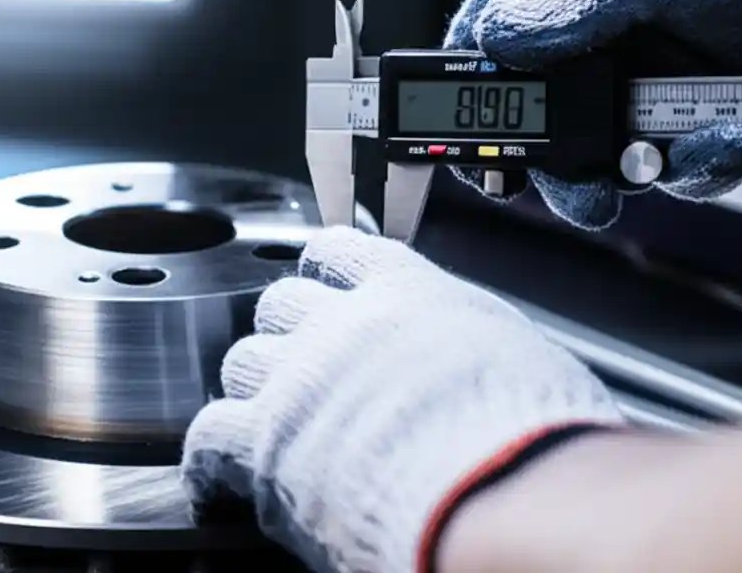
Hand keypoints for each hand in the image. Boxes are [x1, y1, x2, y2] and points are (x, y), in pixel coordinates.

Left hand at [181, 228, 624, 572]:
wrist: (503, 488)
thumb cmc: (533, 434)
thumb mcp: (517, 355)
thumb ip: (472, 345)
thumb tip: (479, 367)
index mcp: (408, 293)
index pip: (340, 254)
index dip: (324, 272)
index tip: (323, 284)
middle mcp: (344, 323)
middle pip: (282, 306)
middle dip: (289, 336)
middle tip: (304, 373)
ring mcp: (298, 378)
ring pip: (242, 363)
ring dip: (253, 390)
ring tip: (267, 421)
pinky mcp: (265, 442)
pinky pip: (208, 437)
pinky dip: (207, 461)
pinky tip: (213, 478)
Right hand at [444, 0, 741, 229]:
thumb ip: (563, 9)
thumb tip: (491, 44)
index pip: (484, 40)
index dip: (472, 99)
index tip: (476, 154)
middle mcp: (586, 23)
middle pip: (540, 115)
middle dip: (559, 166)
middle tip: (581, 197)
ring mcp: (635, 65)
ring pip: (604, 149)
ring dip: (636, 174)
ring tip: (669, 169)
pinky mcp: (684, 98)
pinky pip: (672, 154)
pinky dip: (698, 164)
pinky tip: (732, 143)